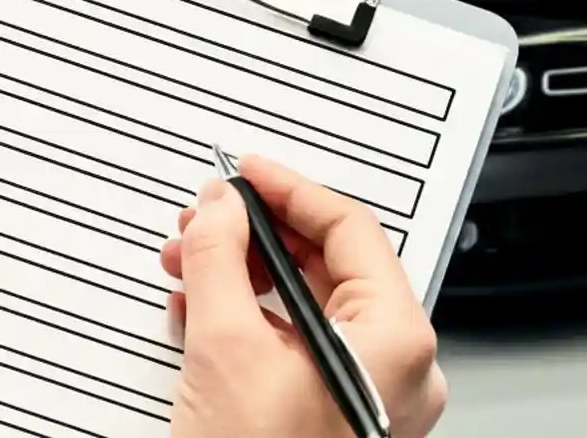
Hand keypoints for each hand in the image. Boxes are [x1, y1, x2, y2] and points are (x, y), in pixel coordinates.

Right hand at [161, 155, 447, 437]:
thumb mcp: (225, 348)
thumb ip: (218, 259)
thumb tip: (218, 209)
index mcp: (394, 340)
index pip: (349, 227)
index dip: (289, 188)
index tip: (247, 172)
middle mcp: (395, 367)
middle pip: (328, 265)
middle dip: (256, 237)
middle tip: (208, 217)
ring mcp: (369, 395)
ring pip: (308, 306)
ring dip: (244, 277)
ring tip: (190, 262)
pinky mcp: (336, 416)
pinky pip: (298, 346)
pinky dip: (250, 321)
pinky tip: (202, 309)